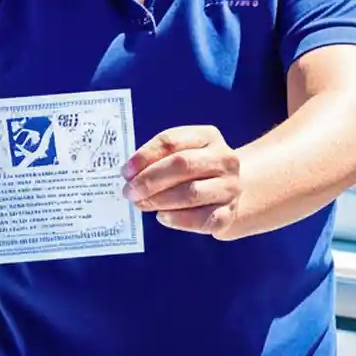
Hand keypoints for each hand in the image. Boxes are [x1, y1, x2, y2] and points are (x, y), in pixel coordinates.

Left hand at [121, 126, 241, 238]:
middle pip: (182, 165)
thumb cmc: (195, 171)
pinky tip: (162, 216)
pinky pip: (200, 219)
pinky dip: (177, 219)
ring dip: (159, 200)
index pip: (172, 141)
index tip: (126, 170)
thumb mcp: (181, 154)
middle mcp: (224, 159)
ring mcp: (229, 187)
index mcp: (208, 136)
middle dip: (149, 180)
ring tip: (140, 204)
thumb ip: (157, 159)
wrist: (227, 193)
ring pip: (190, 193)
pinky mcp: (229, 214)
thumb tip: (129, 174)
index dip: (145, 155)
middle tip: (129, 191)